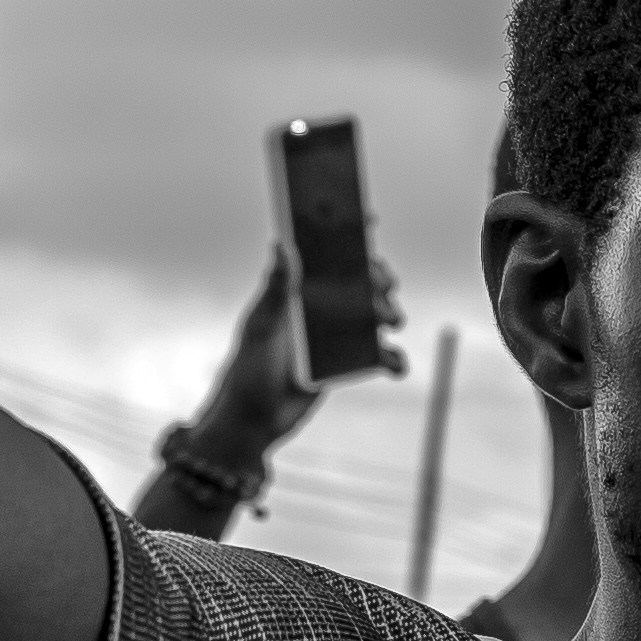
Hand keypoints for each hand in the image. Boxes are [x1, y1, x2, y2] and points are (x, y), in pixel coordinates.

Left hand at [182, 247, 396, 466]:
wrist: (253, 421)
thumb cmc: (247, 370)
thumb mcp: (260, 327)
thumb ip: (275, 289)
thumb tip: (281, 244)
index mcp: (300, 293)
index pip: (327, 255)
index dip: (349, 234)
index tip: (369, 218)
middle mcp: (322, 310)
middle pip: (363, 282)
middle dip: (380, 279)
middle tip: (382, 287)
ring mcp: (337, 337)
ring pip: (377, 316)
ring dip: (391, 314)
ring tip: (388, 322)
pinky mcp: (348, 366)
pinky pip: (381, 359)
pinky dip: (394, 360)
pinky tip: (392, 364)